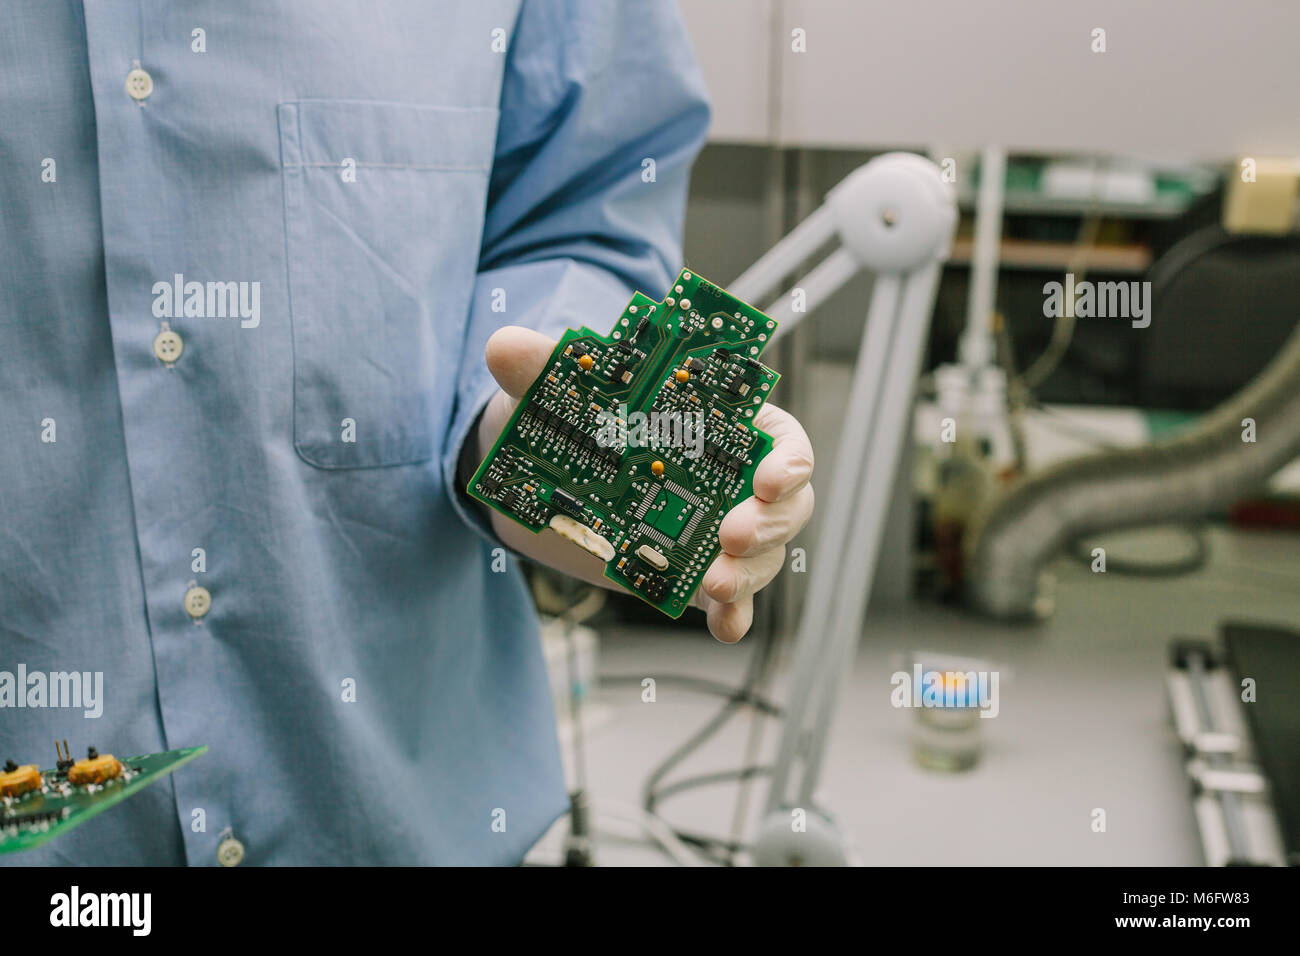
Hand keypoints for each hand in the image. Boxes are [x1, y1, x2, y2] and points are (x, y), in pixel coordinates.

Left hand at [480, 326, 814, 642]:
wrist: (544, 474)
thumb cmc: (573, 417)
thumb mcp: (557, 389)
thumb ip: (542, 367)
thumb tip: (503, 345)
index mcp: (725, 424)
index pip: (783, 439)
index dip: (788, 460)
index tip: (767, 478)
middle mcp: (733, 477)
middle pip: (785, 504)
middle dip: (768, 523)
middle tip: (731, 534)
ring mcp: (717, 527)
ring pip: (762, 554)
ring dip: (748, 572)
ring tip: (714, 584)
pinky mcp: (693, 569)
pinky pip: (728, 597)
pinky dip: (732, 614)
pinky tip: (723, 625)